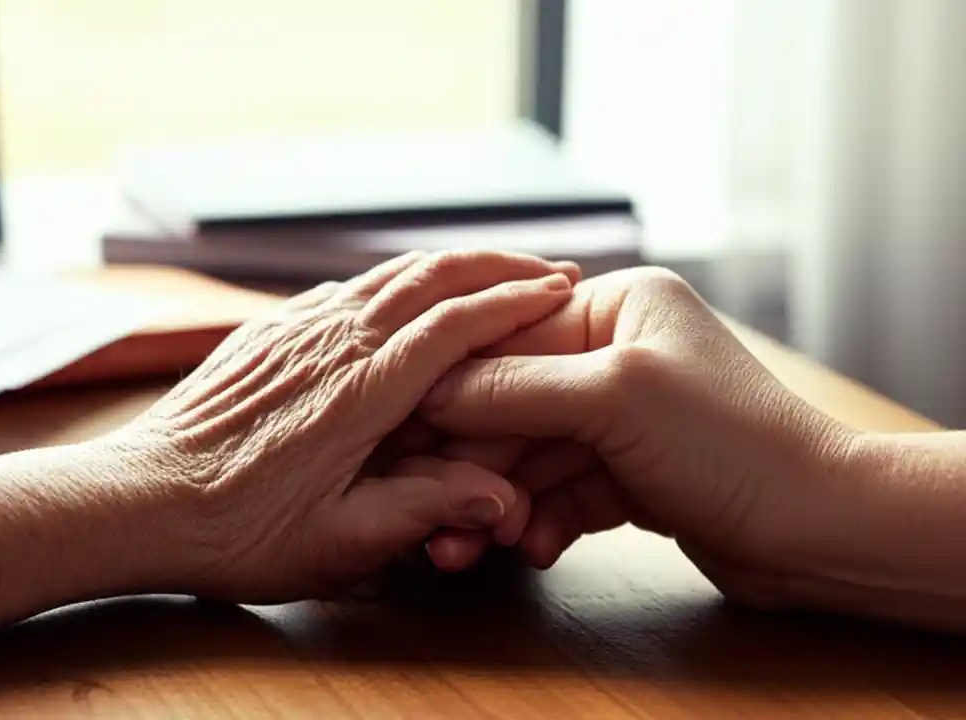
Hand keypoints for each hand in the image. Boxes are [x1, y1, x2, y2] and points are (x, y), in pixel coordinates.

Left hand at [108, 251, 578, 602]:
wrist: (137, 500)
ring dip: (448, 266)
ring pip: (386, 273)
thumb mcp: (335, 543)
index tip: (561, 291)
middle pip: (429, 274)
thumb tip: (500, 494)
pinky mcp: (266, 332)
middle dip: (497, 265)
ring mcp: (294, 329)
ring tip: (493, 274)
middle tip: (548, 269)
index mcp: (360, 390)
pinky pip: (344, 289)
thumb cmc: (234, 532)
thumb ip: (421, 510)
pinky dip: (394, 280)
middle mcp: (331, 341)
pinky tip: (407, 296)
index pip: (457, 322)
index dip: (516, 301)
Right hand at [418, 267, 859, 608]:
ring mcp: (622, 414)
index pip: (506, 339)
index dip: (451, 391)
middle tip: (438, 518)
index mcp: (615, 305)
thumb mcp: (611, 397)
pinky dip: (544, 520)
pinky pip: (562, 490)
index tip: (400, 433)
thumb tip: (428, 390)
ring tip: (474, 550)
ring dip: (502, 502)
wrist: (816, 530)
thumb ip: (512, 387)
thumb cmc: (730, 442)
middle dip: (476, 465)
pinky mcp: (629, 471)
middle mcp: (615, 352)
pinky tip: (536, 549)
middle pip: (511, 404)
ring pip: (532, 455)